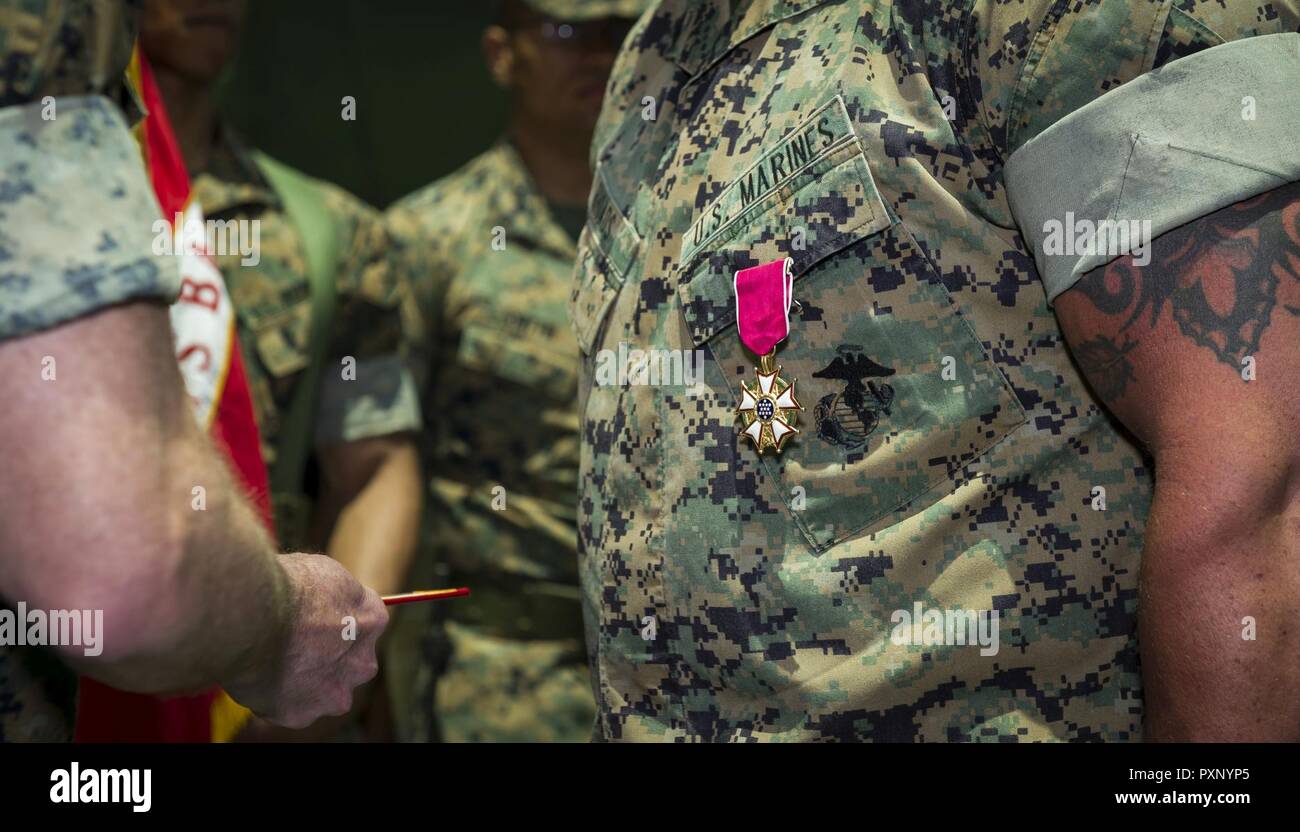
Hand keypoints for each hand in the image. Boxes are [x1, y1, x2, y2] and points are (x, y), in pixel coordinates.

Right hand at [229, 553, 388, 729]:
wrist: (251, 616)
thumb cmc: (284, 587)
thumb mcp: (324, 572)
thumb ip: (336, 596)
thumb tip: (330, 598)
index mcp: (372, 621)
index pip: (365, 625)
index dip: (339, 622)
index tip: (319, 621)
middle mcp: (362, 663)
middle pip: (350, 664)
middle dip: (329, 659)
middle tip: (295, 646)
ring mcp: (332, 693)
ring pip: (322, 692)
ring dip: (304, 683)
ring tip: (272, 662)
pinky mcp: (300, 714)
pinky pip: (289, 708)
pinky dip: (274, 697)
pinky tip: (258, 676)